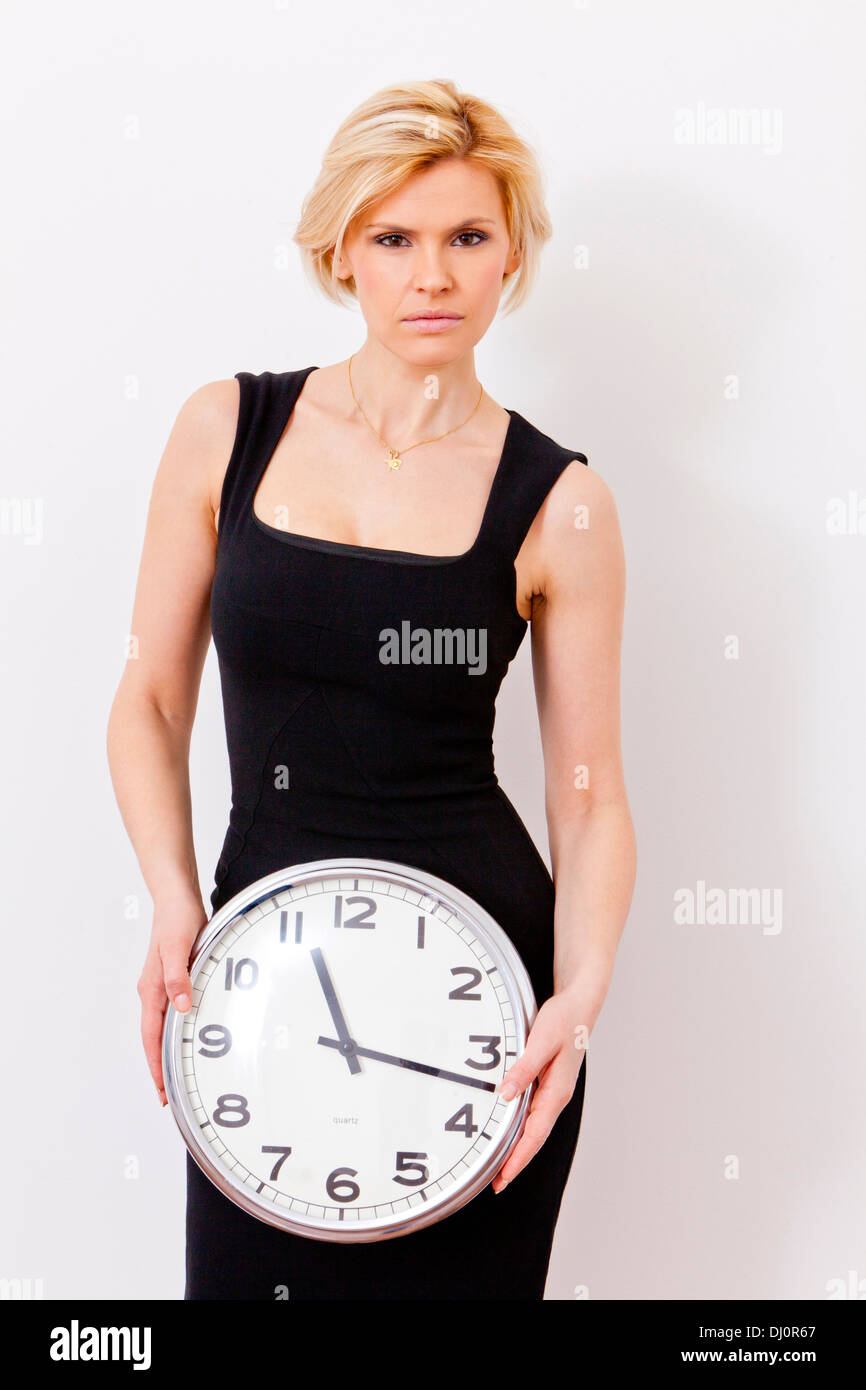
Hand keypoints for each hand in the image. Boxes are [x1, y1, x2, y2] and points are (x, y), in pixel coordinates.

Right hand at [138, 890, 206, 1105]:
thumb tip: (180, 1007)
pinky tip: (186, 1037)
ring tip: (176, 1076)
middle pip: (153, 1038)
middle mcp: (153, 990)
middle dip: (159, 1068)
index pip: (151, 1037)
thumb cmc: (178, 919)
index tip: (161, 1091)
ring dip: (166, 1051)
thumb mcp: (180, 947)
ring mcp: (162, 985)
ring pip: (161, 1027)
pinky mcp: (174, 977)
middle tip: (168, 1096)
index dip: (156, 1066)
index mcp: (152, 988)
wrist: (178, 897)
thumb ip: (179, 977)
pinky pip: (172, 1012)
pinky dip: (175, 1031)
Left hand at [490, 989, 588, 1193]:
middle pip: (534, 1137)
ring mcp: (553, 1090)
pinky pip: (533, 1112)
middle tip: (495, 1181)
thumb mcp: (541, 1041)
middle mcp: (556, 1096)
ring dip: (518, 1146)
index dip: (518, 1159)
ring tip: (499, 1163)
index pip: (534, 1135)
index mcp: (556, 1092)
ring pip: (534, 1126)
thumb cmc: (564, 1020)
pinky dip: (521, 1127)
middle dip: (516, 1161)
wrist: (580, 1004)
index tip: (503, 1179)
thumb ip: (524, 1069)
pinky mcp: (548, 1082)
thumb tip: (506, 1095)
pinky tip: (510, 1129)